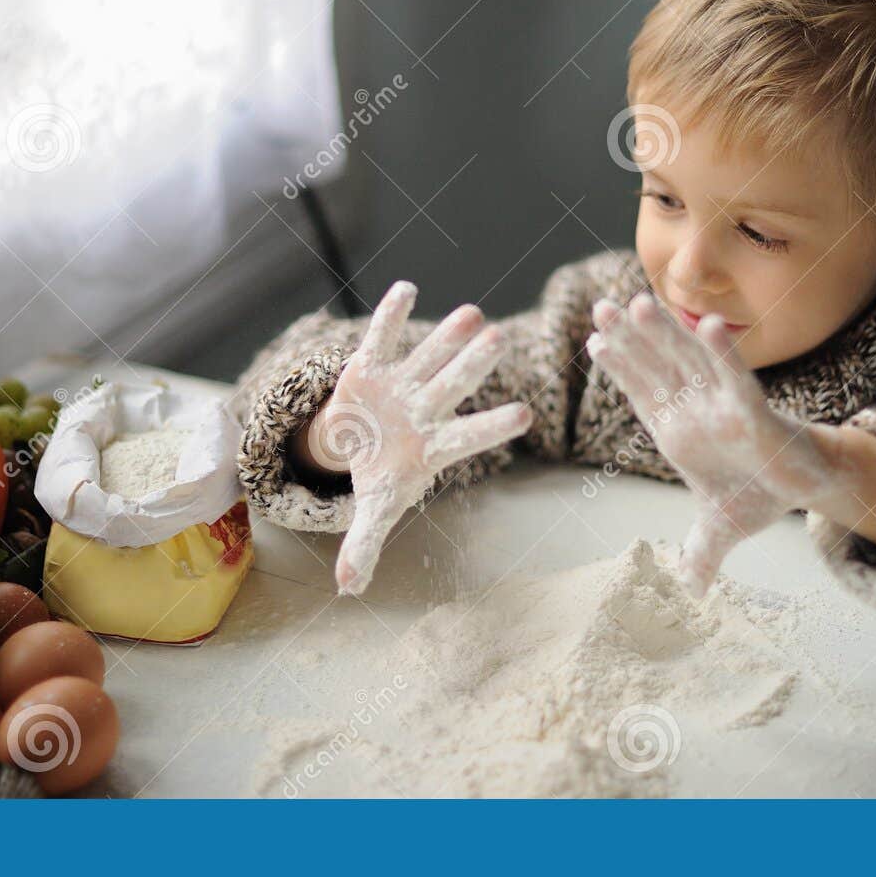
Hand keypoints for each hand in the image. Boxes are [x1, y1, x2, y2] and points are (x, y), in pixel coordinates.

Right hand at [316, 280, 533, 594]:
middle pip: (454, 385)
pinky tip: (406, 287)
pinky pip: (383, 336)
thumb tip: (349, 590)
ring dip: (447, 335)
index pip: (468, 435)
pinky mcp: (374, 365)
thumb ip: (365, 545)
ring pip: (430, 355)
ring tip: (472, 313)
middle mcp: (426, 409)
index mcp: (433, 446)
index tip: (526, 415)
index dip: (492, 426)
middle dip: (474, 364)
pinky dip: (391, 314)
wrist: (357, 443)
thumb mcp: (373, 509)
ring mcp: (403, 384)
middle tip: (499, 338)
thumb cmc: (380, 476)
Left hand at [585, 292, 842, 597]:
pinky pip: (735, 378)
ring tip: (636, 303)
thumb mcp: (720, 531)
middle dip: (629, 339)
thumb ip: (699, 555)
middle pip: (658, 369)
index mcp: (679, 432)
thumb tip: (690, 591)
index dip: (620, 368)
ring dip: (664, 334)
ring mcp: (724, 407)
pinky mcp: (755, 412)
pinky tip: (705, 325)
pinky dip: (721, 353)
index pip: (643, 394)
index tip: (595, 342)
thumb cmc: (760, 494)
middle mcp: (698, 412)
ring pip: (689, 364)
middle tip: (600, 308)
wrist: (808, 488)